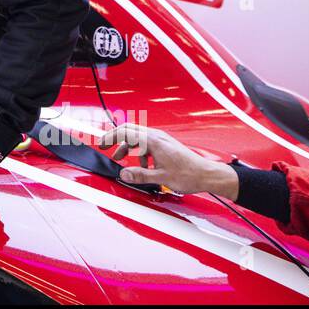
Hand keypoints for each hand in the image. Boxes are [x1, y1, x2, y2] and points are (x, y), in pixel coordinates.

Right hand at [100, 123, 238, 197]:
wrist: (207, 175)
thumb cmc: (189, 174)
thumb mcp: (161, 177)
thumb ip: (140, 175)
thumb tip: (124, 174)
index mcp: (153, 141)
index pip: (126, 132)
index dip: (111, 137)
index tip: (102, 143)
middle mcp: (157, 137)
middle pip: (130, 130)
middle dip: (116, 138)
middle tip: (106, 146)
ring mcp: (161, 140)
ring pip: (137, 138)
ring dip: (127, 147)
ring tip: (122, 159)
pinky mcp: (165, 145)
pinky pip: (146, 144)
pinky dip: (139, 152)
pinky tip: (142, 166)